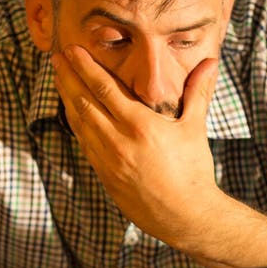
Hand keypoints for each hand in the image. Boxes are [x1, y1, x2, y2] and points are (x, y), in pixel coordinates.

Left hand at [52, 45, 220, 248]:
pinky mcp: (105, 176)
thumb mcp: (195, 128)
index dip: (85, 67)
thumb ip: (197, 92)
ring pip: (79, 124)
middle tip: (56, 59)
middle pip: (84, 102)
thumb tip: (210, 62)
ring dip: (67, 99)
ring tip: (59, 81)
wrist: (185, 216)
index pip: (104, 88)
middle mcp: (118, 141)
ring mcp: (107, 160)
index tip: (71, 51)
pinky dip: (76, 125)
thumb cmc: (193, 171)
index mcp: (139, 125)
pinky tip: (72, 114)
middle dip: (68, 78)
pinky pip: (84, 144)